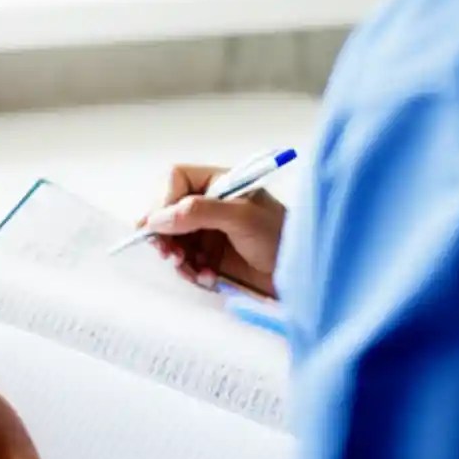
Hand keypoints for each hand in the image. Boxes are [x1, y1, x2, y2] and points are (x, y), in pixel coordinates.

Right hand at [141, 164, 285, 297]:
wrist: (301, 279)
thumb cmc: (278, 237)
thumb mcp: (241, 218)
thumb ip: (199, 212)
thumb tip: (157, 219)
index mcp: (217, 184)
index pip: (174, 179)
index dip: (162, 199)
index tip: (158, 224)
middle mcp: (208, 204)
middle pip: (166, 209)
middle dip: (163, 232)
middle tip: (166, 252)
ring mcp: (207, 232)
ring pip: (170, 238)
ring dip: (176, 255)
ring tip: (190, 267)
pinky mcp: (208, 258)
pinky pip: (183, 261)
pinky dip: (190, 271)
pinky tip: (208, 277)